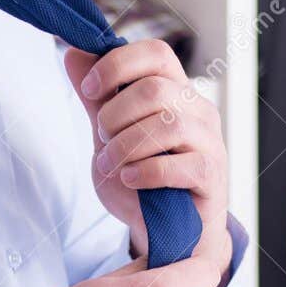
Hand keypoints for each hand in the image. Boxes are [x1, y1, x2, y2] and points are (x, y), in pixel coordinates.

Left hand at [62, 39, 230, 280]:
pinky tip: (130, 179)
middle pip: (154, 89)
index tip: (88, 90)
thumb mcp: (109, 135)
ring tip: (109, 164)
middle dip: (114, 115)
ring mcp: (210, 141)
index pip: (156, 53)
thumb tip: (73, 53)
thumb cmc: (141, 179)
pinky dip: (146, 171)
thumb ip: (96, 98)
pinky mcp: (212, 175)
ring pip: (166, 125)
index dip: (118, 65)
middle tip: (101, 139)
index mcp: (176, 90)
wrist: (168, 233)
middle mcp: (198, 109)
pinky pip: (181, 165)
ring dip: (125, 146)